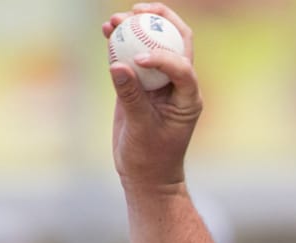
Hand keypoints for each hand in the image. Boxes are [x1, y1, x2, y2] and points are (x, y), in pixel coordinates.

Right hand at [104, 3, 200, 190]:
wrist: (145, 174)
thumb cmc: (151, 157)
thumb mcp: (142, 129)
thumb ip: (131, 96)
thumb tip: (117, 64)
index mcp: (189, 97)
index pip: (183, 67)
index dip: (163, 57)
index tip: (137, 59)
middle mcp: (178, 84)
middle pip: (177, 41)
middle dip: (160, 20)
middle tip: (138, 10)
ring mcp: (158, 81)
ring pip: (152, 44)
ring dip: (136, 27)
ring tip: (114, 20)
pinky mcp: (139, 83)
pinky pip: (131, 56)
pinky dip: (120, 42)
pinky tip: (106, 30)